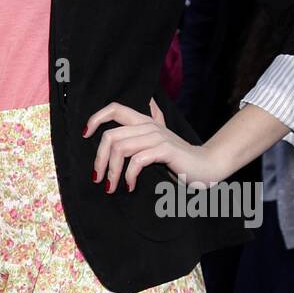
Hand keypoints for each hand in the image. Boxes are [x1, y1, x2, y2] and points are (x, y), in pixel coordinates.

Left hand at [87, 98, 219, 191]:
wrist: (208, 167)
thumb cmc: (180, 159)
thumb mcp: (160, 141)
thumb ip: (148, 127)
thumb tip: (145, 106)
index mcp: (145, 121)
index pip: (115, 108)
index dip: (96, 118)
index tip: (85, 135)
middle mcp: (149, 126)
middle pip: (111, 135)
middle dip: (99, 159)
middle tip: (98, 178)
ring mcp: (157, 137)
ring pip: (121, 148)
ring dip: (112, 171)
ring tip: (111, 187)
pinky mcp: (166, 150)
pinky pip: (138, 160)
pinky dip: (129, 175)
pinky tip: (130, 186)